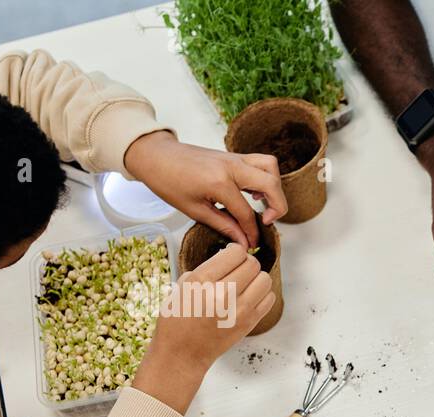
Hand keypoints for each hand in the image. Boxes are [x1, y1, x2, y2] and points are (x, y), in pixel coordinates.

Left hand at [123, 131, 287, 246]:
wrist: (155, 155)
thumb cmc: (168, 181)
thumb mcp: (193, 210)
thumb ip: (223, 225)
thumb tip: (243, 241)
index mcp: (219, 182)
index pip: (247, 213)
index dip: (252, 232)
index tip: (251, 243)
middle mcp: (232, 167)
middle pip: (271, 185)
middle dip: (277, 207)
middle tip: (267, 221)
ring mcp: (234, 158)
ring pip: (270, 167)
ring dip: (274, 187)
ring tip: (263, 203)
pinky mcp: (233, 156)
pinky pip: (260, 162)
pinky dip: (265, 176)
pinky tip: (254, 192)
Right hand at [133, 244, 275, 412]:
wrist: (183, 353)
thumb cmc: (178, 319)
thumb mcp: (181, 287)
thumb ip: (206, 269)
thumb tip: (229, 255)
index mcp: (202, 281)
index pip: (235, 253)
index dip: (234, 252)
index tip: (230, 256)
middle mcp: (222, 294)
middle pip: (253, 264)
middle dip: (246, 264)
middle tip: (238, 271)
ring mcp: (239, 310)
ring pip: (265, 279)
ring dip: (257, 278)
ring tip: (245, 284)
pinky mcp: (250, 322)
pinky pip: (269, 298)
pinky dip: (263, 294)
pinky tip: (249, 298)